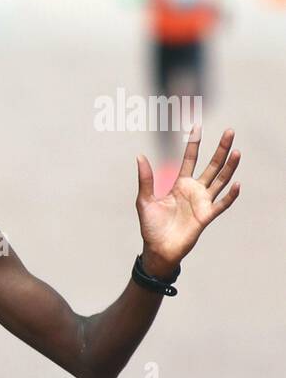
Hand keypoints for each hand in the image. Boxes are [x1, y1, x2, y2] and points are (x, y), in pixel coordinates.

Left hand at [135, 125, 240, 276]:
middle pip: (212, 165)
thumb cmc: (151, 228)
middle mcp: (195, 191)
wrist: (158, 250)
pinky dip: (230, 196)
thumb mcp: (145, 201)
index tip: (198, 126)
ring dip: (229, 167)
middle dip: (221, 149)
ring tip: (237, 152)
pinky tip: (237, 184)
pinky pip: (222, 204)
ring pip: (220, 180)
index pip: (190, 159)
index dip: (194, 143)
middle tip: (230, 131)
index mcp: (181, 185)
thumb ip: (145, 179)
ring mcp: (202, 203)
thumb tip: (139, 156)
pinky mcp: (206, 217)